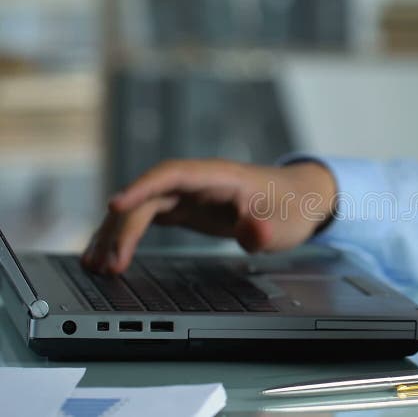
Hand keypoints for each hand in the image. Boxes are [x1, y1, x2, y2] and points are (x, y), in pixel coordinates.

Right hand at [82, 159, 335, 273]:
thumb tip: (251, 235)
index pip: (171, 175)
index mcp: (217, 177)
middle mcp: (197, 182)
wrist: (299, 200)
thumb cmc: (290, 206)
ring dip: (117, 233)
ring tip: (95, 264)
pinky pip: (149, 218)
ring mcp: (189, 195)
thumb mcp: (282, 223)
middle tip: (109, 264)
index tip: (115, 205)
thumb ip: (263, 230)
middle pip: (148, 197)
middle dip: (123, 227)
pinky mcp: (187, 209)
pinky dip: (128, 235)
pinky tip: (110, 253)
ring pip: (142, 208)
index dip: (141, 188)